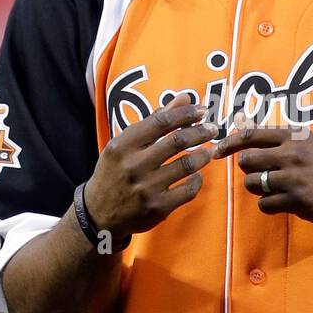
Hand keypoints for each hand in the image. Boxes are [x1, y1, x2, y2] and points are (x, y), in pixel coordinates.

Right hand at [84, 92, 216, 241]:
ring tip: (208, 151)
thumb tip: (184, 98)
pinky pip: (188, 190)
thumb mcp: (125, 144)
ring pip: (186, 165)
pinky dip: (197, 180)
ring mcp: (146, 189)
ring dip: (203, 155)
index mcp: (122, 146)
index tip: (202, 111)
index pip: (161, 121)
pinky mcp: (157, 208)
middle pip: (177, 142)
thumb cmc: (116, 171)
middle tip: (213, 129)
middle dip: (201, 132)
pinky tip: (197, 175)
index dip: (186, 114)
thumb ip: (154, 120)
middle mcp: (133, 166)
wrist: (99, 213)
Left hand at [211, 115, 312, 226]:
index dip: (229, 143)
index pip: (251, 135)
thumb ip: (282, 138)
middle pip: (246, 160)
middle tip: (260, 173)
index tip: (217, 151)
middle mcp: (292, 154)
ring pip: (252, 183)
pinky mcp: (296, 200)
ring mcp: (294, 178)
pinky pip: (264, 204)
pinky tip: (283, 202)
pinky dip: (269, 205)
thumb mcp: (310, 142)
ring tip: (274, 188)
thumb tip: (247, 133)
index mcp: (293, 137)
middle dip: (248, 169)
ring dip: (258, 188)